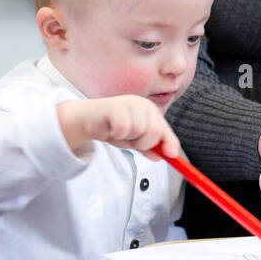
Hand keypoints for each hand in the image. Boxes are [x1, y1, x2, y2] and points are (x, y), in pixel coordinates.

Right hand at [57, 96, 179, 160]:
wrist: (88, 119)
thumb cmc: (113, 127)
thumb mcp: (134, 139)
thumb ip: (149, 147)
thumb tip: (165, 156)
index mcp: (150, 111)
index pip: (164, 129)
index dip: (169, 142)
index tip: (171, 155)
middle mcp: (143, 104)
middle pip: (155, 131)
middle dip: (143, 143)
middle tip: (130, 141)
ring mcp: (130, 103)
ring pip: (139, 131)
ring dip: (127, 139)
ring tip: (118, 133)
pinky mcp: (116, 106)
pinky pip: (123, 128)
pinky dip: (117, 134)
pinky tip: (111, 129)